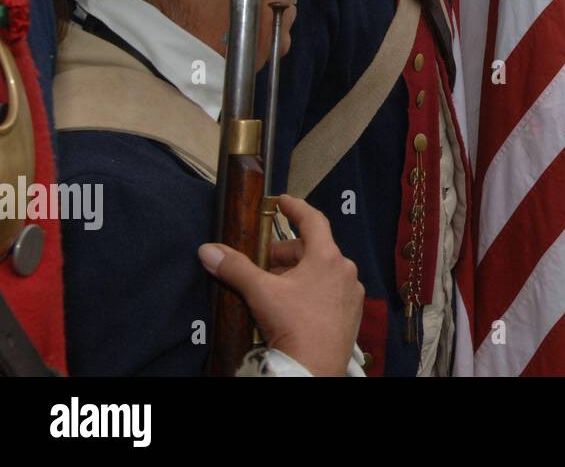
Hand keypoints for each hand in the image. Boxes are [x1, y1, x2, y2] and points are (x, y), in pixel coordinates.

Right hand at [198, 194, 363, 376]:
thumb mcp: (260, 293)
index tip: (281, 201)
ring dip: (297, 275)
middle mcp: (345, 270)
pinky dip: (310, 292)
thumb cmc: (294, 325)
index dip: (296, 208)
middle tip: (261, 263)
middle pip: (313, 250)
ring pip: (321, 273)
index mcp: (328, 257)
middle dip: (285, 254)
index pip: (313, 220)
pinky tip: (292, 307)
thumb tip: (208, 250)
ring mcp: (351, 293)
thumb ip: (235, 268)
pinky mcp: (351, 314)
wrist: (315, 369)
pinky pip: (329, 293)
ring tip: (273, 288)